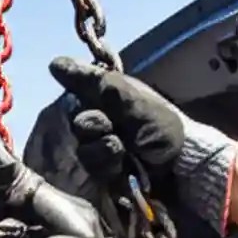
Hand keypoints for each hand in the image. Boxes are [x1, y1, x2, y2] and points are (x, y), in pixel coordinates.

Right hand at [48, 57, 237, 235]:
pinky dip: (106, 166)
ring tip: (124, 151)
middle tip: (114, 129)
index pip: (77, 94)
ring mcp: (103, 149)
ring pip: (82, 147)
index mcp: (109, 98)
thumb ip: (93, 81)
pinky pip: (91, 168)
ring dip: (101, 148)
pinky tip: (123, 167)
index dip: (84, 100)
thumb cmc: (162, 126)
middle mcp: (103, 122)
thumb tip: (53, 63)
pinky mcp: (104, 174)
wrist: (183, 168)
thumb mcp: (129, 97)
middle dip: (95, 125)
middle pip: (76, 122)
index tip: (99, 104)